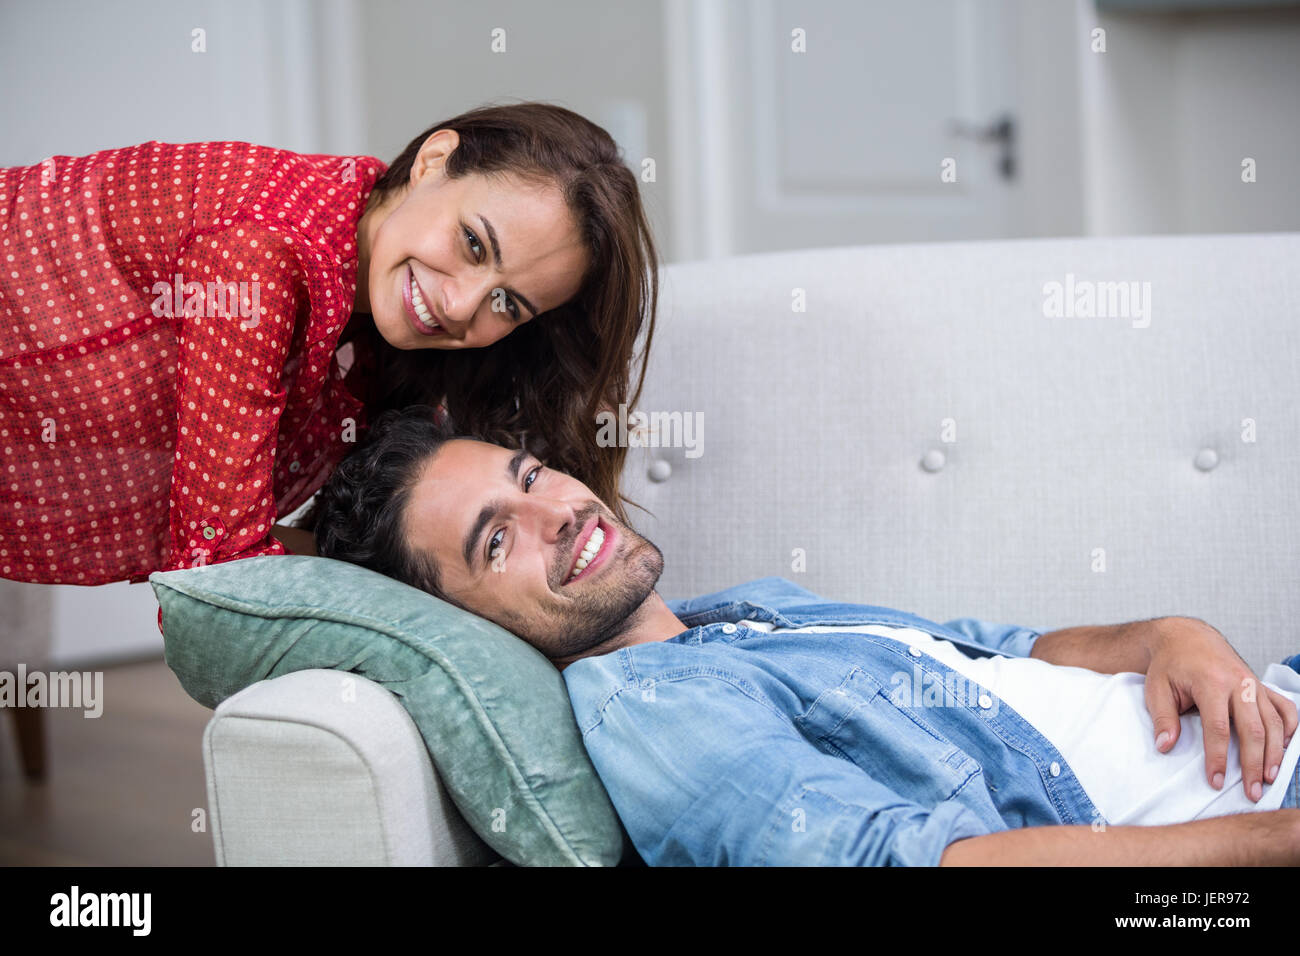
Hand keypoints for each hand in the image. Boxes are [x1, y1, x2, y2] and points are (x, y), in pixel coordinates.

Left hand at [1141, 617, 1297, 800]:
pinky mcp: (1262, 686)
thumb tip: (1165, 746)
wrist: (1187, 637)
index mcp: (1210, 683)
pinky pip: (1284, 708)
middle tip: (1251, 792)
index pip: (1217, 728)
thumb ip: (1162, 717)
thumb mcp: (1156, 688)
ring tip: (1269, 778)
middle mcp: (1239, 683)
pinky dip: (1290, 728)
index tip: (1215, 781)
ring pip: (1274, 723)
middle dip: (1253, 764)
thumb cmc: (1171, 664)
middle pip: (1253, 730)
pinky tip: (1284, 748)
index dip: (1218, 758)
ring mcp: (1254, 684)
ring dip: (1275, 753)